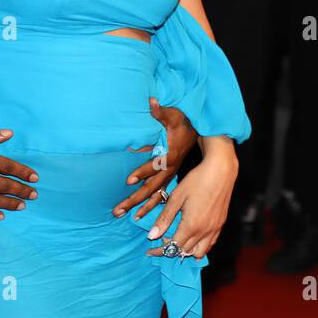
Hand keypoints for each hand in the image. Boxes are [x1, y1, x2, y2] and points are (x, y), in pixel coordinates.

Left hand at [113, 97, 197, 219]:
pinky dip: (150, 206)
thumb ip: (161, 111)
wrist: (200, 133)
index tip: (128, 179)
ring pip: (154, 195)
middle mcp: (169, 169)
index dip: (142, 171)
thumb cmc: (184, 123)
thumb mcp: (175, 115)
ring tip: (123, 216)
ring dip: (139, 206)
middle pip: (151, 187)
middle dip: (134, 199)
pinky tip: (139, 216)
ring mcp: (170, 176)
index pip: (155, 165)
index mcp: (170, 156)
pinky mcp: (169, 178)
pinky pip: (160, 196)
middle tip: (117, 209)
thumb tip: (151, 101)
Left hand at [145, 138, 236, 259]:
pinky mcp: (221, 225)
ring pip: (199, 252)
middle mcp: (204, 232)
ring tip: (178, 240)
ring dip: (186, 251)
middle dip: (171, 250)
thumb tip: (152, 236)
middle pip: (184, 251)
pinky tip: (192, 236)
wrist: (221, 171)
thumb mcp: (176, 197)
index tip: (150, 251)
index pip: (172, 247)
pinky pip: (210, 244)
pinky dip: (199, 246)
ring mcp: (214, 229)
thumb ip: (164, 218)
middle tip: (161, 241)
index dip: (159, 251)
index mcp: (191, 226)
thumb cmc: (197, 180)